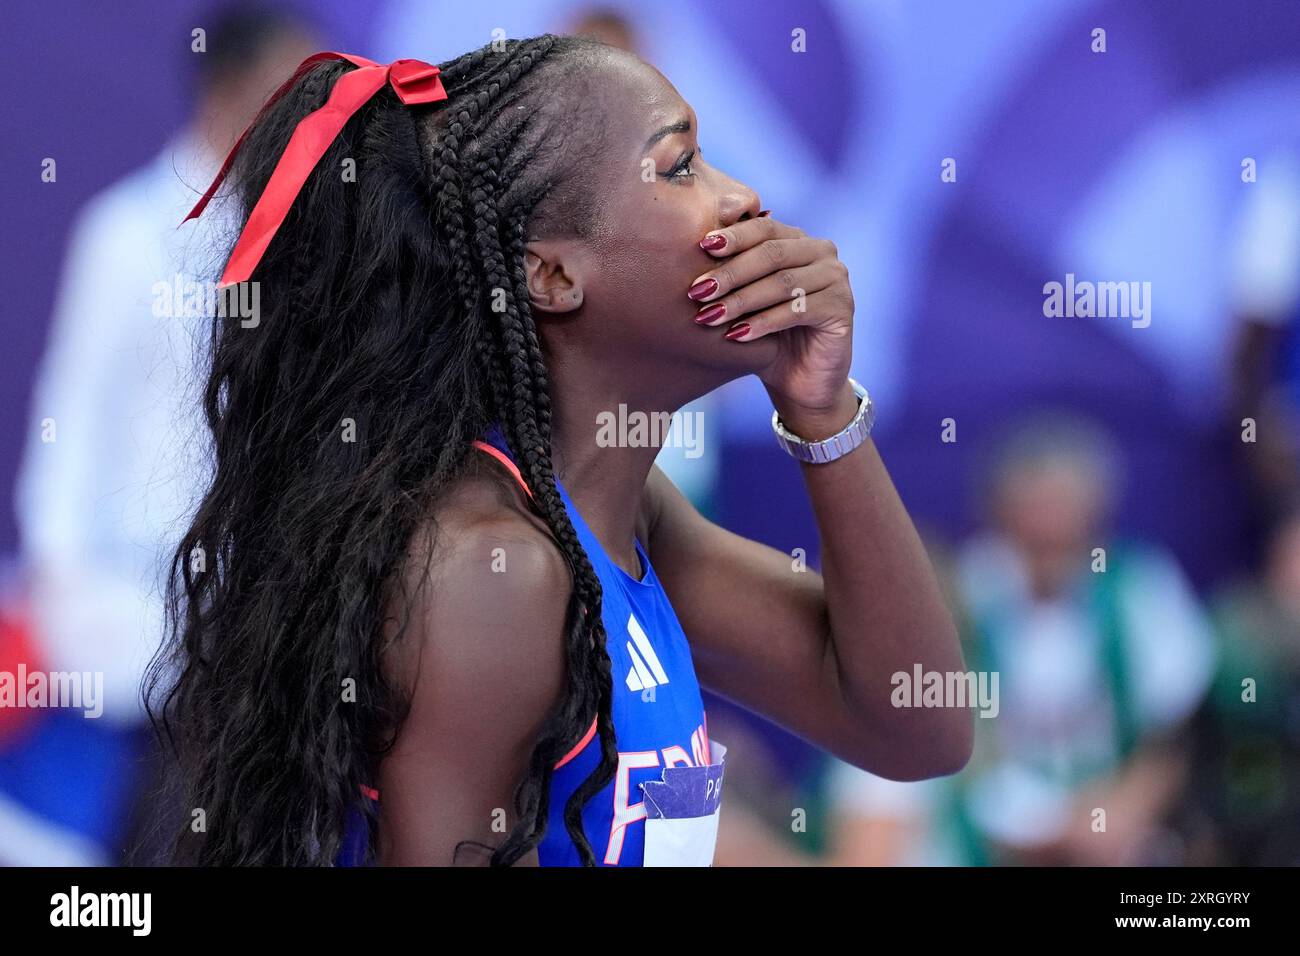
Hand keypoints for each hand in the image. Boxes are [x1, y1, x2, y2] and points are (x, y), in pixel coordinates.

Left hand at [689, 214, 854, 416]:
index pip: (764, 228)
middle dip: (730, 273)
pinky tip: (737, 335)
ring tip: (710, 317)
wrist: (801, 381)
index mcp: (799, 240)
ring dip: (742, 300)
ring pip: (783, 282)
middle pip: (772, 254)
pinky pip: (797, 311)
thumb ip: (732, 272)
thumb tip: (694, 249)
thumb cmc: (768, 337)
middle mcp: (822, 252)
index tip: (701, 248)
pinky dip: (764, 323)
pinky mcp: (842, 308)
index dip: (733, 236)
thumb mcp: (747, 300)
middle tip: (698, 291)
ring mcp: (837, 279)